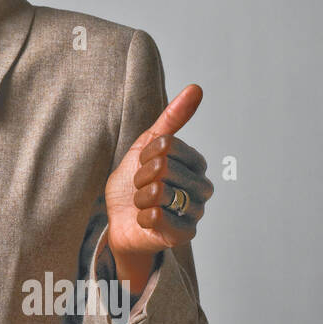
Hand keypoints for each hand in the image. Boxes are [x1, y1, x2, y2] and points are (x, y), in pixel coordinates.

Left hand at [103, 84, 212, 288]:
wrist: (119, 220)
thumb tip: (196, 88)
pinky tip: (145, 219)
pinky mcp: (184, 235)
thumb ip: (173, 118)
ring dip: (140, 197)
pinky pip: (157, 217)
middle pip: (163, 167)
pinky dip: (142, 217)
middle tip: (141, 186)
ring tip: (143, 203)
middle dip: (141, 176)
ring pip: (159, 192)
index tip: (144, 164)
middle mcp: (202, 188)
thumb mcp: (148, 144)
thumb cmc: (135, 182)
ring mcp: (195, 212)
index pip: (168, 145)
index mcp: (196, 163)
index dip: (146, 154)